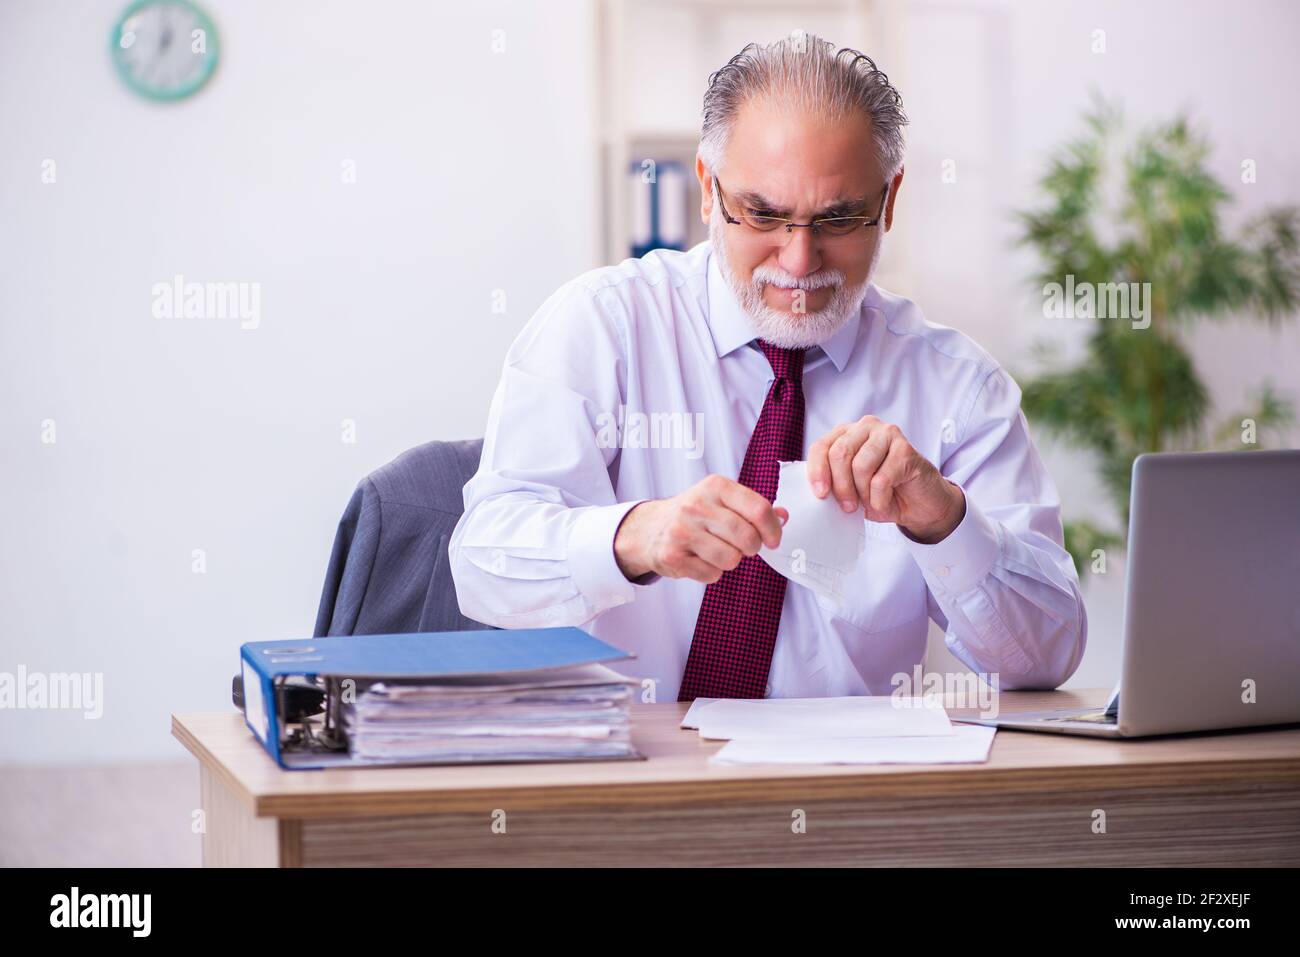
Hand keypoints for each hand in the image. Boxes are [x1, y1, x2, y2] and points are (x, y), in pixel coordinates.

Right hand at [613, 474, 787, 582]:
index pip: (759, 509)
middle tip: (744, 546)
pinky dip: (711, 572)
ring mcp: (682, 531)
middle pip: (748, 538)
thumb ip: (754, 508)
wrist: (649, 529)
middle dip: (752, 548)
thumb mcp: (722, 501)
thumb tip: (784, 516)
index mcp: (715, 486)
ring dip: (730, 561)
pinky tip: (699, 559)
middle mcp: (697, 506)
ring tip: (716, 550)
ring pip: (731, 559)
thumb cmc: (695, 515)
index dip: (773, 530)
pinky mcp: (672, 555)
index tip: (773, 540)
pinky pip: (711, 574)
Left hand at [806, 416, 965, 543]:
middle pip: (839, 453)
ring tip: (870, 502)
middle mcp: (865, 427)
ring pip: (860, 466)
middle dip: (840, 486)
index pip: (821, 446)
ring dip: (862, 493)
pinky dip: (879, 499)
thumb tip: (816, 490)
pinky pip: (881, 480)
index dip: (817, 471)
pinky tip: (884, 502)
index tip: (820, 495)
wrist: (919, 504)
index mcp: (846, 433)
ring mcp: (887, 434)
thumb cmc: (882, 494)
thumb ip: (832, 483)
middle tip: (848, 507)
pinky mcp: (906, 449)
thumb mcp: (851, 489)